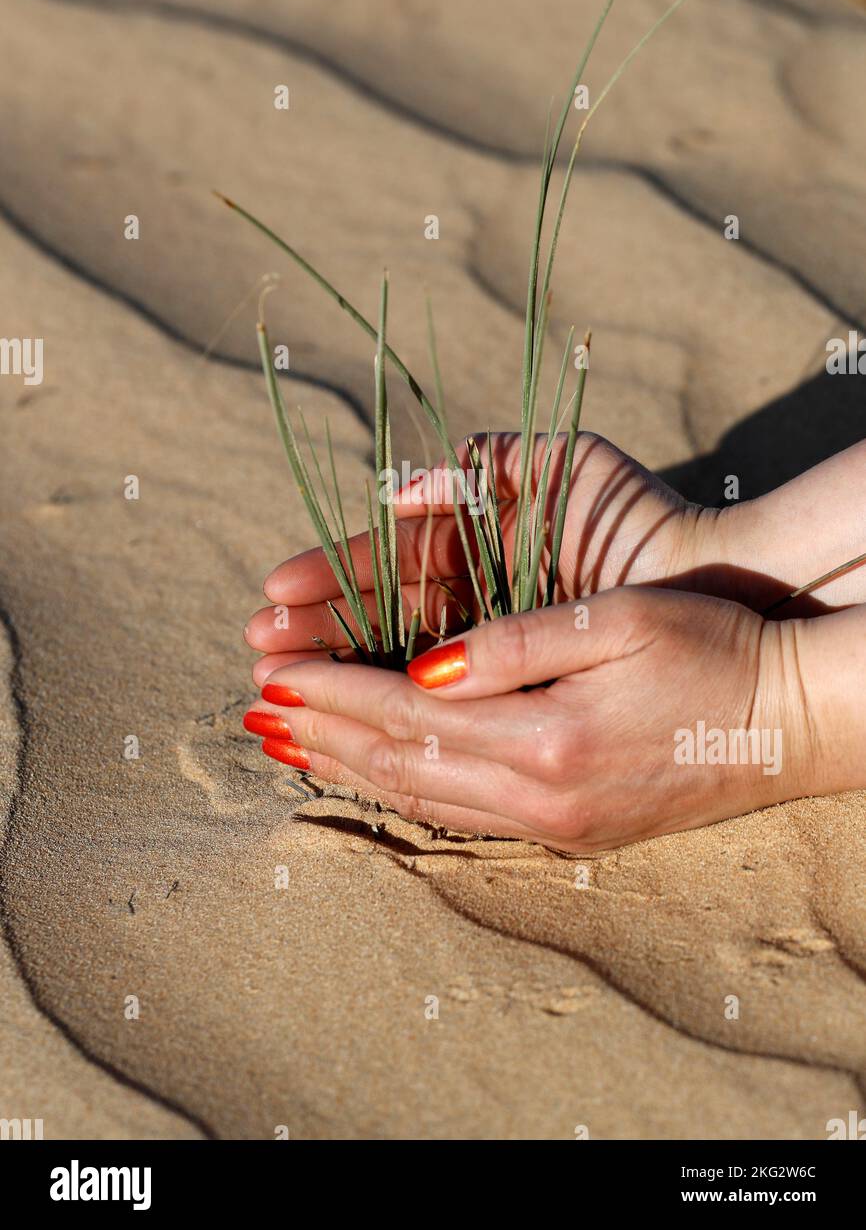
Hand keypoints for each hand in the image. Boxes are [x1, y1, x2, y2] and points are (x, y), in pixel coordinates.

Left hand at [243, 586, 835, 851]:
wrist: (795, 721)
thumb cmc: (713, 650)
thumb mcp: (619, 622)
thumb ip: (515, 645)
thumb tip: (421, 666)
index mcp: (546, 738)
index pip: (406, 714)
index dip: (334, 690)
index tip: (274, 670)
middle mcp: (542, 797)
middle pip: (402, 765)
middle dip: (323, 733)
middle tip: (254, 712)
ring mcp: (558, 825)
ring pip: (426, 799)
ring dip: (352, 768)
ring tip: (293, 745)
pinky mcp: (574, 831)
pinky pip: (464, 816)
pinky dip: (406, 791)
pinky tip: (381, 773)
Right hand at [245, 431, 729, 683]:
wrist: (721, 582)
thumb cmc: (645, 521)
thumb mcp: (570, 474)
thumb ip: (492, 466)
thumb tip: (403, 487)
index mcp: (479, 551)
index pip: (390, 567)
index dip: (332, 578)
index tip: (275, 589)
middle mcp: (479, 604)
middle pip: (381, 620)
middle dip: (318, 630)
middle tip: (257, 644)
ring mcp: (495, 651)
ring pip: (401, 666)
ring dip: (339, 673)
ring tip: (278, 682)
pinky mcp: (515, 692)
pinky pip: (444, 704)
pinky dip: (392, 707)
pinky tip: (341, 719)